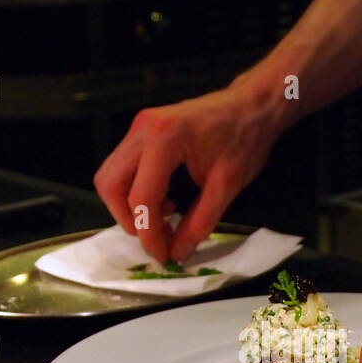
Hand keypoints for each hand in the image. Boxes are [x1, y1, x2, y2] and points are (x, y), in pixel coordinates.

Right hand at [93, 86, 282, 263]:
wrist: (251, 106)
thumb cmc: (244, 139)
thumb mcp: (227, 187)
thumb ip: (200, 223)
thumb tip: (177, 252)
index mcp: (165, 138)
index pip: (141, 197)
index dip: (148, 234)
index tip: (163, 256)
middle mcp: (143, 129)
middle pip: (110, 185)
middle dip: (129, 219)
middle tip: (158, 237)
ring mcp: (139, 127)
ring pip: (110, 176)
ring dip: (129, 206)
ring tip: (165, 216)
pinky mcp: (141, 131)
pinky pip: (122, 168)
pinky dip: (134, 191)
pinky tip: (164, 199)